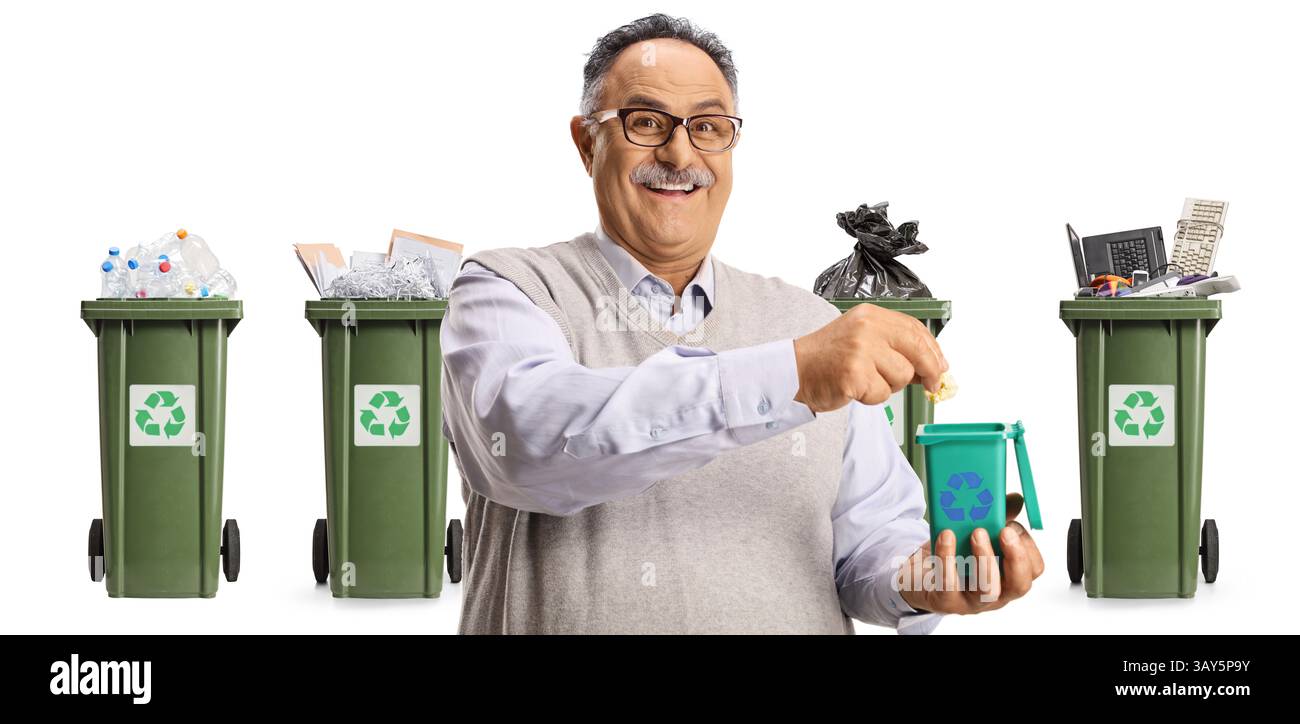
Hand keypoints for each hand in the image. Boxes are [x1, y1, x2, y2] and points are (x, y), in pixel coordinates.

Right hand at [793, 303, 947, 411]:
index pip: (915, 330)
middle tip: (930, 384)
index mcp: (871, 315)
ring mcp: (860, 351)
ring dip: (889, 386)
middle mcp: (867, 328)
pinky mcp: (854, 375)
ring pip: (901, 376)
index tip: (941, 366)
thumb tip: (933, 365)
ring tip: (866, 380)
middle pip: (917, 351)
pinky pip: (882, 393)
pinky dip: (872, 397)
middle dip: (929, 371)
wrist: (794, 370)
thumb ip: (894, 345)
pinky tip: (855, 388)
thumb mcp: (862, 338)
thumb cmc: (828, 357)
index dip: (933, 351)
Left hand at [896, 493, 1044, 614]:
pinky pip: (949, 584)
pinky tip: (946, 536)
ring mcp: (972, 601)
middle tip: (1005, 531)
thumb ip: (998, 517)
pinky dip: (948, 557)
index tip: (1013, 527)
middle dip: (1016, 557)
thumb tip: (1017, 498)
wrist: (920, 576)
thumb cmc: (955, 556)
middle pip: (1019, 585)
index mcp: (1008, 577)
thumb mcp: (977, 534)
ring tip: (977, 531)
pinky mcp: (946, 601)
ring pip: (987, 588)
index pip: (1033, 570)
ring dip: (984, 556)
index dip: (1028, 548)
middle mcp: (996, 594)